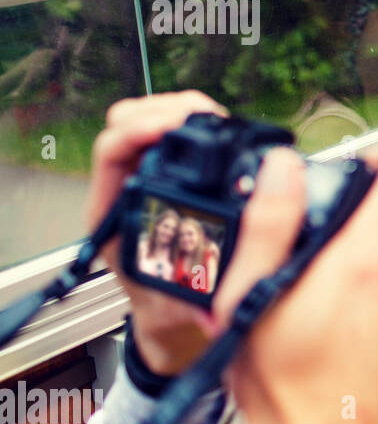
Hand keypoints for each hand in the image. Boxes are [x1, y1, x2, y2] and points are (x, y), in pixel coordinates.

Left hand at [86, 91, 229, 374]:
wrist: (170, 314)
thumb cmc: (168, 306)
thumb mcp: (181, 300)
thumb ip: (196, 294)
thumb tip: (218, 297)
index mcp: (114, 213)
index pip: (112, 152)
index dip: (140, 131)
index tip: (173, 127)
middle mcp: (126, 188)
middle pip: (126, 122)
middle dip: (164, 109)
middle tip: (203, 114)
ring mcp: (147, 176)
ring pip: (150, 120)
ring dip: (180, 110)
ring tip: (213, 117)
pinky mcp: (171, 173)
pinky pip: (175, 133)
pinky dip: (195, 121)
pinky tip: (218, 128)